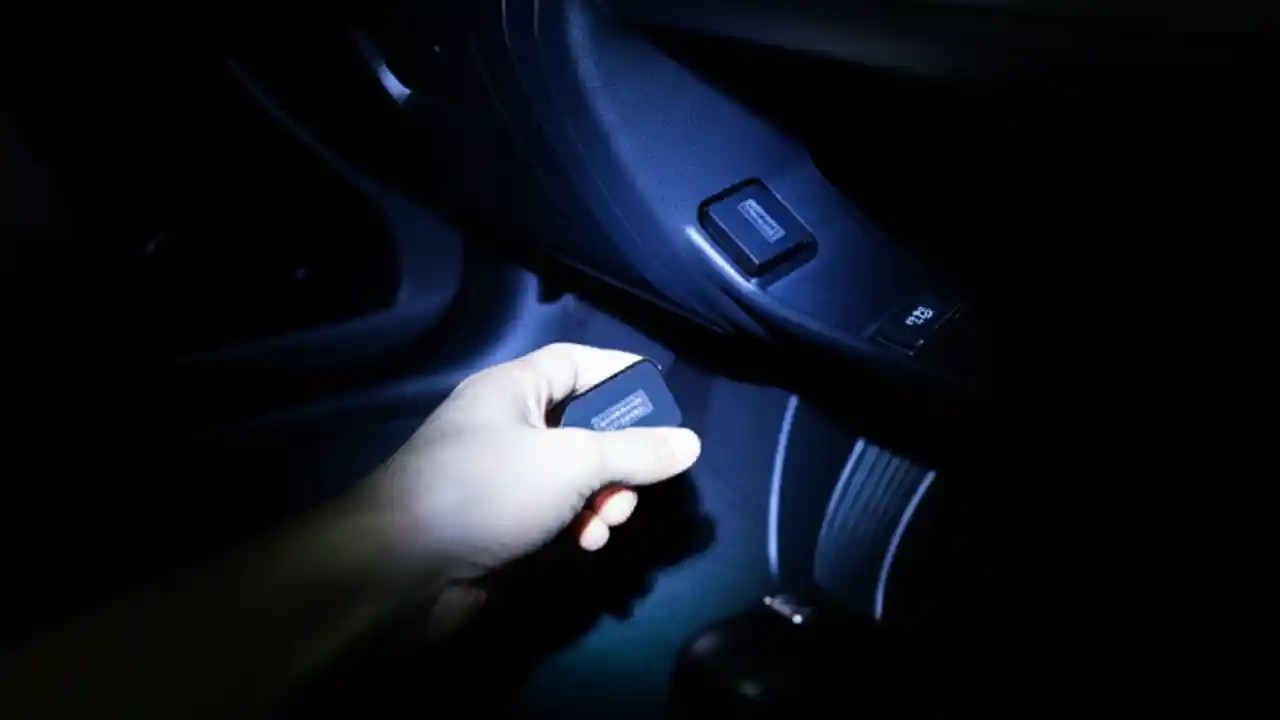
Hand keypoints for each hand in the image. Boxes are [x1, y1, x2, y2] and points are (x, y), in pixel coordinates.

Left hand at [368, 343, 701, 580]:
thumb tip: (690, 442)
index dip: (620, 373)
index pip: (575, 363)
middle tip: (637, 483)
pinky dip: (576, 523)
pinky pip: (553, 510)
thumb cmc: (487, 490)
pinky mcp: (498, 522)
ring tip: (608, 523)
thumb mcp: (571, 463)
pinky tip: (585, 544)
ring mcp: (499, 476)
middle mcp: (504, 425)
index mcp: (511, 389)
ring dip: (602, 497)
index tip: (663, 396)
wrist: (401, 568)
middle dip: (618, 455)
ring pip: (572, 474)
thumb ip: (635, 452)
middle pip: (581, 424)